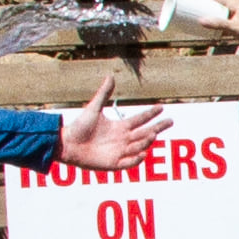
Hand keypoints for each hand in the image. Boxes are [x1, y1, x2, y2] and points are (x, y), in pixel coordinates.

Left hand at [57, 76, 171, 170]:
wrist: (67, 144)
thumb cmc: (79, 127)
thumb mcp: (94, 108)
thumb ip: (103, 94)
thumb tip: (111, 75)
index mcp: (120, 127)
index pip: (140, 120)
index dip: (150, 114)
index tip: (162, 107)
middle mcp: (123, 139)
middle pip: (145, 133)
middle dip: (158, 127)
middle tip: (171, 121)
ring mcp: (119, 152)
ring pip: (138, 146)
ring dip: (147, 141)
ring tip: (153, 133)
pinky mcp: (113, 163)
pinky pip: (128, 163)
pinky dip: (136, 159)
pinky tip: (143, 152)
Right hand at [187, 0, 238, 48]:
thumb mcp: (235, 28)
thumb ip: (219, 24)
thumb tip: (200, 21)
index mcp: (234, 4)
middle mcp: (234, 7)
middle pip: (215, 0)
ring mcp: (234, 15)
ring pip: (216, 9)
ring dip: (206, 8)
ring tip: (194, 8)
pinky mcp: (234, 23)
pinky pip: (219, 18)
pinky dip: (210, 19)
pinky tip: (205, 23)